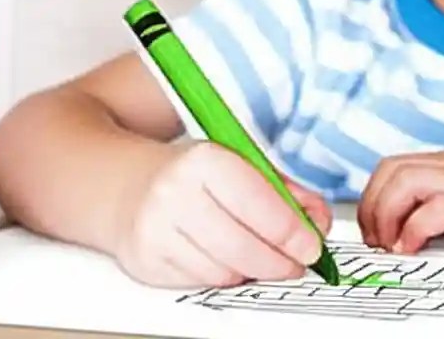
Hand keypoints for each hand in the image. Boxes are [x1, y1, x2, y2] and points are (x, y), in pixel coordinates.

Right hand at [114, 142, 331, 287]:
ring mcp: (156, 230)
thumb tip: (318, 221)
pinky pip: (200, 283)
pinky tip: (222, 258)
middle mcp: (175, 193)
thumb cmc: (190, 175)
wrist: (125, 185)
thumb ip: (284, 190)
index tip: (311, 246)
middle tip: (294, 264)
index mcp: (204, 160)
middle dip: (279, 263)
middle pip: (243, 248)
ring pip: (223, 272)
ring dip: (250, 271)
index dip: (293, 233)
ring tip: (256, 257)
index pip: (259, 205)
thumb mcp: (239, 164)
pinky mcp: (145, 261)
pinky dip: (221, 276)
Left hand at [358, 148, 443, 253]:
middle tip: (373, 240)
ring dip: (384, 216)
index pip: (396, 165)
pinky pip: (433, 209)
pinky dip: (413, 229)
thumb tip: (438, 222)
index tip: (374, 226)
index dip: (375, 194)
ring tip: (389, 246)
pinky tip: (413, 248)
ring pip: (402, 183)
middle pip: (390, 171)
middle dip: (370, 206)